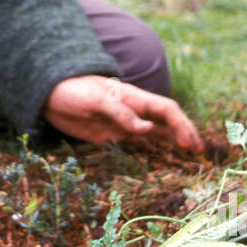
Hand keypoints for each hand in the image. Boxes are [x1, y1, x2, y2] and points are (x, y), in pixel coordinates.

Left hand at [43, 76, 201, 149]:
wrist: (48, 95)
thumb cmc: (71, 90)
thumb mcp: (94, 99)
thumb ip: (120, 113)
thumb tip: (146, 129)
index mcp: (132, 97)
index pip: (165, 109)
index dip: (181, 124)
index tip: (190, 142)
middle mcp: (132, 109)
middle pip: (165, 120)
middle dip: (184, 133)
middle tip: (198, 151)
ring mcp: (123, 122)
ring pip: (155, 131)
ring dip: (172, 140)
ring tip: (188, 154)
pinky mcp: (111, 133)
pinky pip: (137, 141)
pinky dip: (152, 148)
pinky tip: (161, 156)